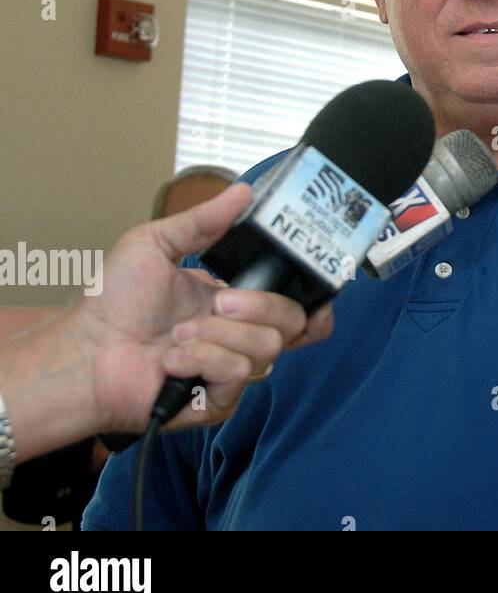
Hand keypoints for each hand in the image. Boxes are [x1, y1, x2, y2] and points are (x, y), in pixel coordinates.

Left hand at [71, 183, 333, 432]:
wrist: (86, 352)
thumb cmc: (113, 302)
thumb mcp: (155, 245)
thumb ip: (203, 221)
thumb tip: (245, 191)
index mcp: (235, 301)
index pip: (295, 305)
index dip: (316, 303)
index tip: (317, 293)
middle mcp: (239, 335)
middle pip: (293, 321)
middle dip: (261, 306)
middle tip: (219, 302)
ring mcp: (230, 370)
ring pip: (268, 347)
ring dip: (220, 334)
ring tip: (179, 334)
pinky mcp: (218, 401)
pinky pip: (238, 374)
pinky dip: (203, 359)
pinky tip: (172, 361)